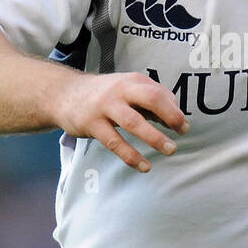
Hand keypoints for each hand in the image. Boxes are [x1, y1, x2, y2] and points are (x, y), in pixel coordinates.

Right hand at [54, 72, 188, 172]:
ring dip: (154, 137)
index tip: (183, 127)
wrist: (64, 94)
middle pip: (151, 99)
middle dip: (170, 116)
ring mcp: (105, 107)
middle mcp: (120, 90)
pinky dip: (131, 156)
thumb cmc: (104, 95)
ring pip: (133, 122)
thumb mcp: (127, 89)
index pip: (160, 93)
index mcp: (132, 81)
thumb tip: (175, 118)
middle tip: (182, 133)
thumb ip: (150, 101)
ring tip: (170, 150)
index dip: (175, 110)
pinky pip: (115, 142)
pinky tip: (144, 166)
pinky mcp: (92, 124)